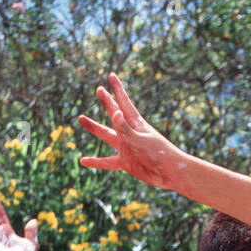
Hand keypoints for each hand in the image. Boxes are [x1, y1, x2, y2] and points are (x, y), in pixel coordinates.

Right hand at [78, 74, 184, 189]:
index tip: (111, 75)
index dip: (118, 89)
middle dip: (107, 102)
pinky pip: (107, 162)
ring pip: (106, 135)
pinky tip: (83, 161)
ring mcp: (127, 147)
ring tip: (80, 118)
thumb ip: (126, 129)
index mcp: (136, 124)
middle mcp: (130, 133)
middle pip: (115, 114)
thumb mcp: (141, 140)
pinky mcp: (126, 162)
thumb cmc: (160, 154)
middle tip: (99, 89)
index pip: (124, 102)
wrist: (170, 174)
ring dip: (94, 127)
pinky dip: (96, 162)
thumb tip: (116, 113)